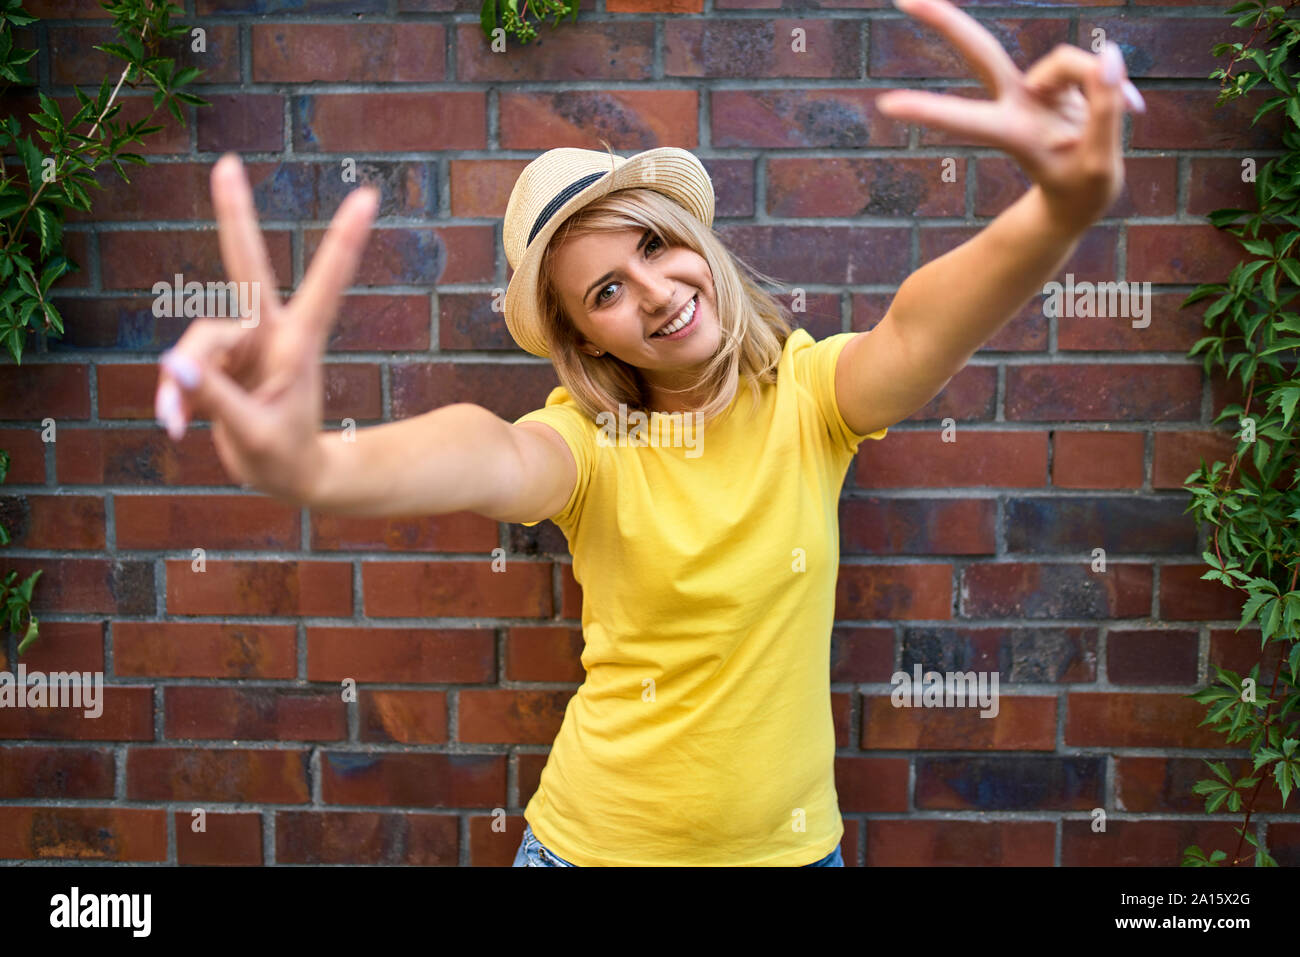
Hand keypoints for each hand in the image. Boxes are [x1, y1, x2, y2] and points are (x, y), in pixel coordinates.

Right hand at [153, 153, 378, 501]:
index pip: (325, 284)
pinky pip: (183, 368)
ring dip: (182, 385)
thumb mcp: (254, 434)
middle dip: (234, 215)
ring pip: (195, 344)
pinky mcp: (218, 361)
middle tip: (227, 163)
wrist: (289, 475)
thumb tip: (172, 365)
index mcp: (298, 344)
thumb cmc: (285, 456)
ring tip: (173, 424)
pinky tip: (174, 428)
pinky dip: (175, 397)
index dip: (342, 242)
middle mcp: (268, 333)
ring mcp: (241, 344)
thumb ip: (214, 398)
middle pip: (244, 266)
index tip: (367, 198)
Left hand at [875, 0, 1144, 232]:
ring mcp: (1036, 89)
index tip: (886, 105)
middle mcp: (1016, 102)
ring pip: (1066, 60)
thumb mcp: (1099, 164)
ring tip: (1130, 113)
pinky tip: (1134, 108)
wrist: (1078, 199)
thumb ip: (1105, 109)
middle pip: (980, 53)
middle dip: (946, 24)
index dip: (930, 110)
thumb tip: (1109, 54)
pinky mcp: (1058, 81)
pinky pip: (1093, 67)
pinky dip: (1116, 88)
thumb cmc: (1081, 191)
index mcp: (1012, 134)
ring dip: (1103, 85)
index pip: (967, 118)